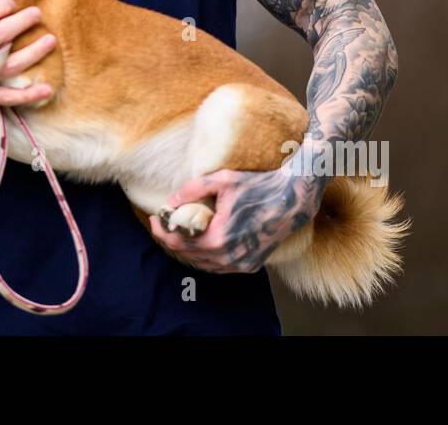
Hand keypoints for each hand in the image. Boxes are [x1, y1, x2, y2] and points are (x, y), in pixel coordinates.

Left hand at [148, 160, 325, 274]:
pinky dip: (207, 256)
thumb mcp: (221, 180)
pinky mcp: (251, 265)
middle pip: (188, 254)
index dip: (162, 231)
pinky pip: (220, 266)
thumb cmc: (257, 186)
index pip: (179, 242)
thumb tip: (170, 202)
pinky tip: (201, 242)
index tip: (155, 218)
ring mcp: (241, 263)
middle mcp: (228, 257)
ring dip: (189, 249)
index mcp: (218, 238)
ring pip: (204, 264)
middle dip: (172, 239)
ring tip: (180, 232)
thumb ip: (192, 191)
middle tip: (164, 224)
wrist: (292, 198)